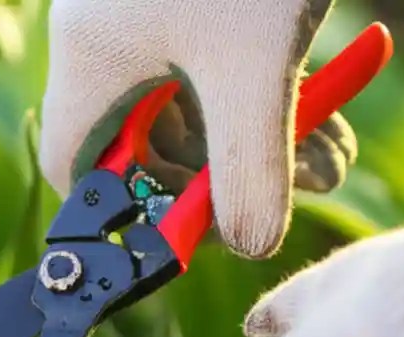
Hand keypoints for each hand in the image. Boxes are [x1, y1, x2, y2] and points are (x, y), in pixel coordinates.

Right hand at [39, 0, 355, 258]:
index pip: (73, 167)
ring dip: (261, 141)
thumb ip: (251, 170)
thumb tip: (251, 247)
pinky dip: (270, 92)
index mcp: (92, 58)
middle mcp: (109, 36)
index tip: (194, 226)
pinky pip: (221, 62)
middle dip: (224, 178)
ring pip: (195, 104)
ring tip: (328, 156)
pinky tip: (330, 102)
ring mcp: (153, 10)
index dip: (126, 212)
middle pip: (148, 143)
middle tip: (293, 191)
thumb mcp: (258, 68)